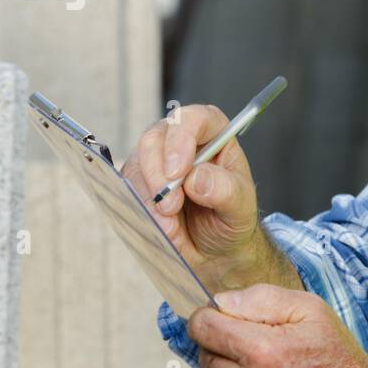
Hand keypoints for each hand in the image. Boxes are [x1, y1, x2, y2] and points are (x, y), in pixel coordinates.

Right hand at [122, 105, 260, 289]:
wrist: (214, 249)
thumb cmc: (231, 219)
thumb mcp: (240, 208)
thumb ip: (225, 190)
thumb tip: (196, 178)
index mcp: (213, 136)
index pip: (195, 119)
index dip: (182, 140)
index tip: (177, 173)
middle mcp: (181, 141)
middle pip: (155, 138)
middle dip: (157, 173)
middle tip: (170, 207)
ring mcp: (156, 161)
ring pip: (136, 164)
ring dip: (149, 198)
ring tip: (171, 226)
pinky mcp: (138, 183)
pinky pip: (127, 189)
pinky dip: (141, 210)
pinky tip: (162, 228)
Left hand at [188, 284, 367, 367]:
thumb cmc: (337, 357)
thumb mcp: (312, 311)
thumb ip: (262, 298)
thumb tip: (220, 303)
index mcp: (263, 350)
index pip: (202, 327)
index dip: (210, 318)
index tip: (224, 321)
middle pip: (203, 357)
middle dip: (221, 347)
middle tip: (251, 350)